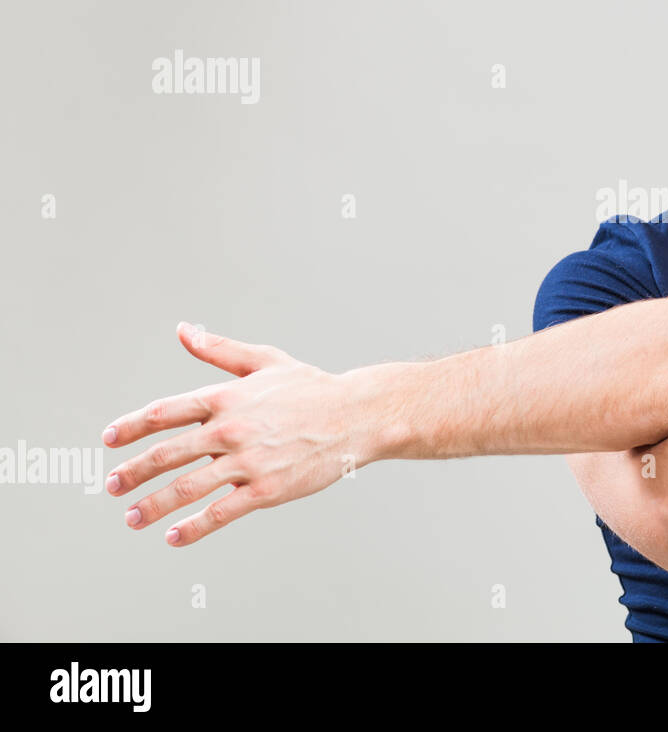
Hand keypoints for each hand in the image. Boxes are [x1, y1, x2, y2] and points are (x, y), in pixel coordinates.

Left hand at [102, 323, 375, 545]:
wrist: (357, 416)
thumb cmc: (313, 388)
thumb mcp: (265, 361)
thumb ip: (220, 349)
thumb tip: (183, 331)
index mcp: (227, 398)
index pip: (164, 413)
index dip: (131, 427)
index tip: (110, 440)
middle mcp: (231, 430)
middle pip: (166, 455)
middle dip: (133, 473)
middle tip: (113, 486)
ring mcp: (248, 462)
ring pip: (186, 488)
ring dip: (152, 505)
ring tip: (132, 517)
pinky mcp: (267, 489)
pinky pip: (221, 512)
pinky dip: (193, 526)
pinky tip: (174, 536)